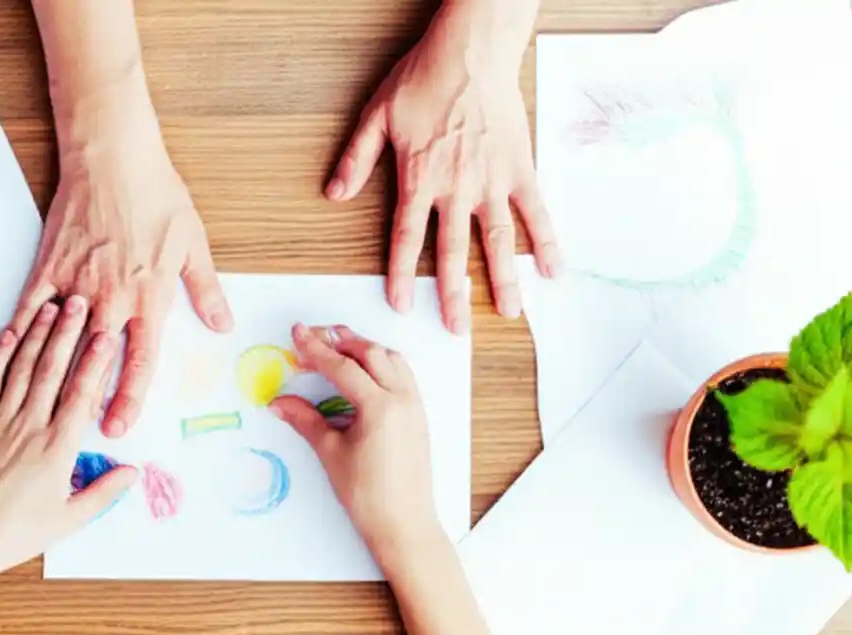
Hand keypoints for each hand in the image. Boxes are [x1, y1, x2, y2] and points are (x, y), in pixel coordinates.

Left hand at [0, 295, 137, 585]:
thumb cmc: (16, 533)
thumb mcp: (69, 519)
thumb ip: (104, 491)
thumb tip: (134, 471)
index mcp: (58, 449)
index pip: (82, 395)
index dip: (95, 362)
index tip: (106, 336)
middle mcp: (31, 427)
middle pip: (54, 371)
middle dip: (68, 333)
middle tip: (80, 301)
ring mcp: (1, 422)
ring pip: (24, 369)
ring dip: (39, 336)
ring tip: (52, 307)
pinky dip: (0, 357)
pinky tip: (10, 334)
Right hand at [14, 119, 232, 439]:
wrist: (113, 157)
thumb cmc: (157, 196)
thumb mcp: (193, 244)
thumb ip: (205, 290)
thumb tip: (223, 324)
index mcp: (149, 298)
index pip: (140, 362)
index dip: (129, 399)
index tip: (118, 426)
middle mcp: (111, 299)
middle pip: (97, 363)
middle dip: (87, 401)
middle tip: (79, 431)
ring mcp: (76, 285)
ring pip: (61, 342)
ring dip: (54, 377)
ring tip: (44, 409)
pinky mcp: (49, 267)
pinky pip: (32, 308)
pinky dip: (23, 334)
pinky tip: (15, 358)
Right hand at [270, 324, 443, 571]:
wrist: (404, 525)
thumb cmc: (368, 495)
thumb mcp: (331, 454)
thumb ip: (306, 420)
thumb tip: (279, 402)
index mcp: (380, 408)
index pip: (342, 367)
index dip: (316, 349)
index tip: (297, 334)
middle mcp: (403, 400)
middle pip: (370, 353)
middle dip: (340, 341)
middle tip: (313, 337)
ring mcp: (415, 406)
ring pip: (392, 359)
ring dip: (364, 348)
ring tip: (337, 348)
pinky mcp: (419, 416)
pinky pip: (403, 375)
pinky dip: (382, 363)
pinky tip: (364, 371)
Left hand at [326, 2, 561, 332]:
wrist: (472, 51)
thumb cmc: (424, 78)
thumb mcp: (377, 116)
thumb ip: (357, 159)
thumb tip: (334, 193)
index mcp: (419, 179)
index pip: (407, 238)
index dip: (402, 275)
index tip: (401, 305)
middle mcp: (457, 188)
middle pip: (454, 252)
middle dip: (454, 294)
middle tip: (456, 329)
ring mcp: (492, 181)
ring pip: (498, 241)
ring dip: (504, 279)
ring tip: (510, 312)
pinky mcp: (520, 169)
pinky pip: (536, 211)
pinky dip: (548, 241)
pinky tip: (554, 270)